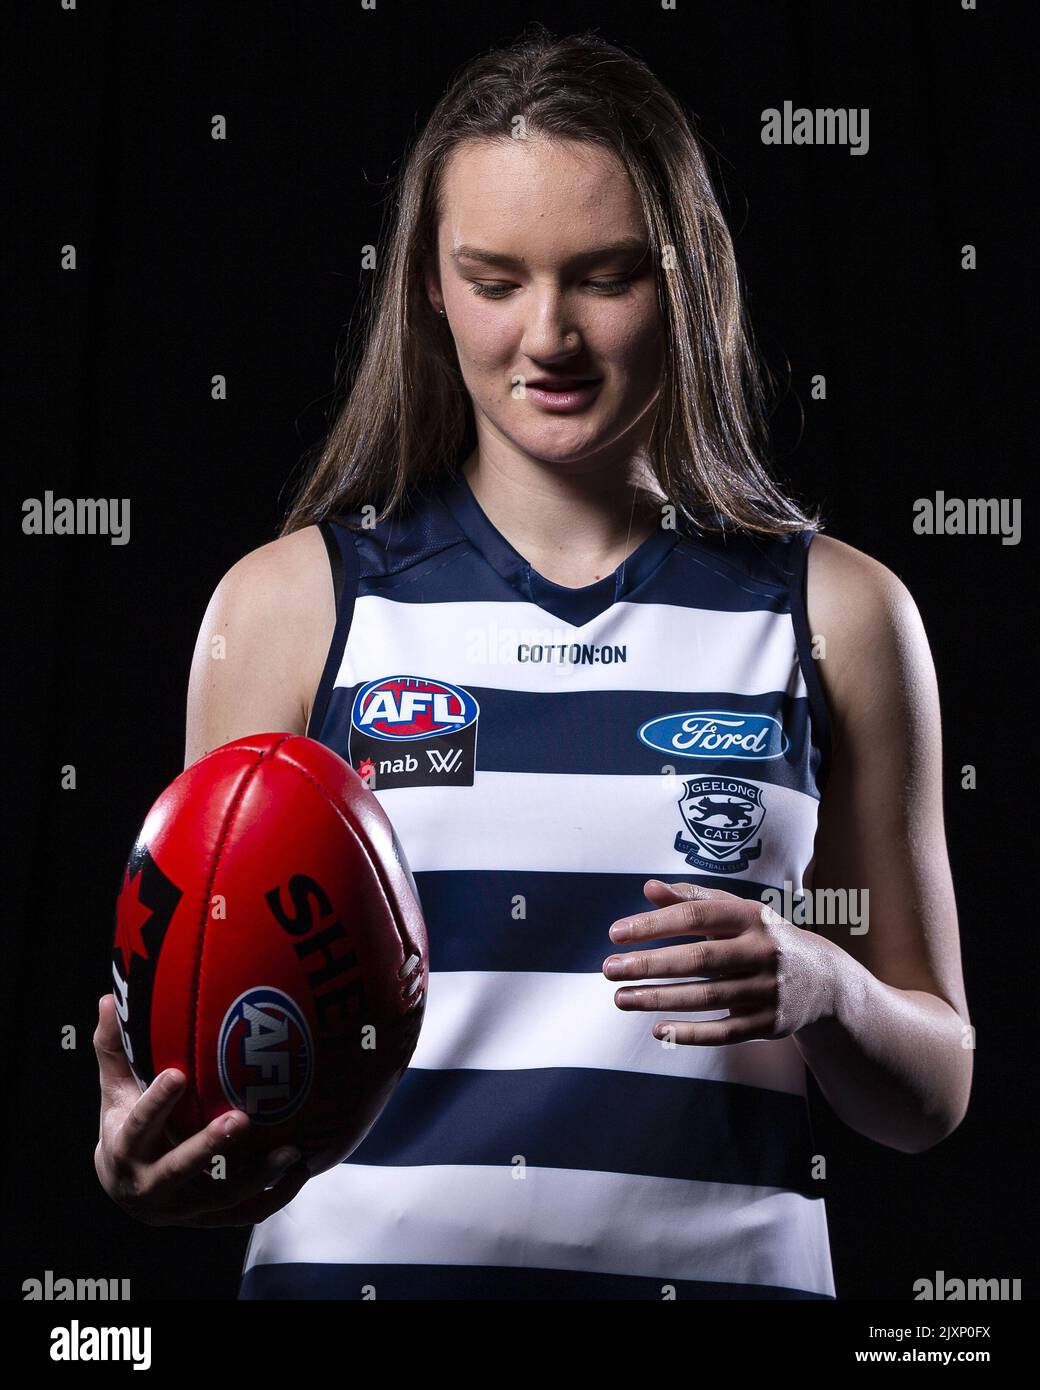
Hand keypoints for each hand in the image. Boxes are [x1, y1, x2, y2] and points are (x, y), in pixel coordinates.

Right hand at [94, 993, 309, 1226]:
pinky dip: (274, 1195)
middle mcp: (150, 1185)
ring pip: (220, 1198)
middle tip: (242, 1118)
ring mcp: (182, 1208)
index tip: (178, 1073)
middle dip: (209, 1147)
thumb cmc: (127, 1123)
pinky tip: (301, 1169)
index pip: (137, 1126)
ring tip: (291, 1150)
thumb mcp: (115, 1088)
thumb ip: (115, 1047)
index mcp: (125, 1149)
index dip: (156, 1103)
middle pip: (179, 1170)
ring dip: (256, 1176)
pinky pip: (245, 1214)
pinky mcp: (210, 1220)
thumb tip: (111, 997)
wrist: (128, 1188)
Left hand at [603, 880, 839, 1043]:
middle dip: (649, 964)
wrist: (825, 980)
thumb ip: (694, 900)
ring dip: (659, 999)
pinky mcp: (769, 1023)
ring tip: (620, 998)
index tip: (615, 934)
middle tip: (607, 969)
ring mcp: (766, 989)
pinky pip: (724, 1031)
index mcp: (751, 916)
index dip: (654, 924)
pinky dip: (691, 1033)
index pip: (696, 916)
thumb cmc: (763, 937)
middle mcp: (761, 951)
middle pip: (698, 959)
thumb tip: (649, 888)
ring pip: (706, 997)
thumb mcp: (738, 912)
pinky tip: (658, 1029)